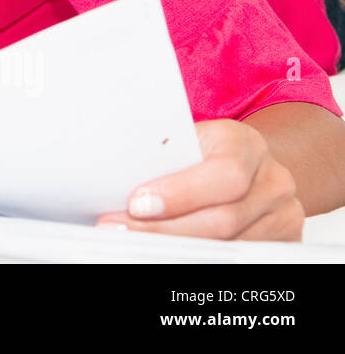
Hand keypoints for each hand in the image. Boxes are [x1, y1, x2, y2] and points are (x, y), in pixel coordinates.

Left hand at [95, 119, 303, 239]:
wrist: (248, 163)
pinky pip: (238, 257)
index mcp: (246, 144)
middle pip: (224, 218)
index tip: (137, 204)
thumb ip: (163, 155)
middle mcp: (273, 179)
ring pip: (229, 244)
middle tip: (121, 229)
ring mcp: (283, 214)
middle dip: (166, 228)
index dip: (181, 193)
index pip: (225, 173)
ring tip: (136, 241)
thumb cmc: (204, 151)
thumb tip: (114, 176)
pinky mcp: (282, 241)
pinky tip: (168, 252)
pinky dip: (199, 256)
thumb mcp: (187, 139)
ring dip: (177, 247)